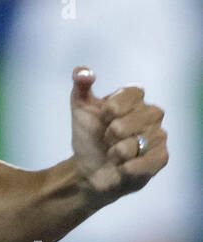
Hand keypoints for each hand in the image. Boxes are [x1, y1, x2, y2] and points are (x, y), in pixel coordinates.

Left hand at [70, 66, 167, 198]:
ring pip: (139, 142)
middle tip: (106, 138)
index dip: (113, 108)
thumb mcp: (80, 107)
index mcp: (134, 97)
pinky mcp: (161, 157)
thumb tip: (84, 73)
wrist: (89, 168)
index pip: (133, 93)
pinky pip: (149, 161)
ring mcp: (158, 135)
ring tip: (113, 154)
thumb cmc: (89, 135)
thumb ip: (80, 84)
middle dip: (113, 132)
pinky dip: (130, 167)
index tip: (103, 116)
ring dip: (118, 151)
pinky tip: (122, 167)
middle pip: (136, 118)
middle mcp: (152, 113)